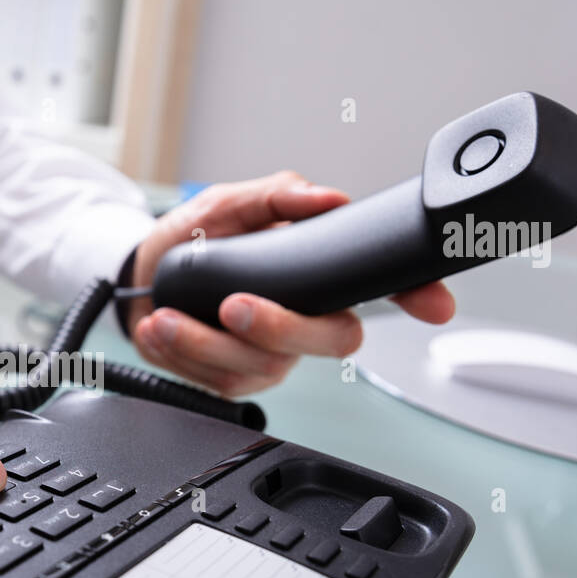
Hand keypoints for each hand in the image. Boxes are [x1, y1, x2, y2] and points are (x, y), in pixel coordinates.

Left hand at [127, 172, 455, 395]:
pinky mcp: (239, 380)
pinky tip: (160, 332)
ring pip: (267, 366)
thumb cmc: (196, 238)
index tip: (433, 304)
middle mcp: (306, 317)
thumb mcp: (229, 203)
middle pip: (331, 340)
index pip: (382, 285)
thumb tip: (326, 197)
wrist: (143, 278)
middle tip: (234, 305)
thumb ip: (277, 195)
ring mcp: (275, 354)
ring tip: (167, 318)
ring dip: (208, 344)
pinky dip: (184, 354)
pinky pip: (223, 382)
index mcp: (318, 272)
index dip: (416, 295)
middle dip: (281, 327)